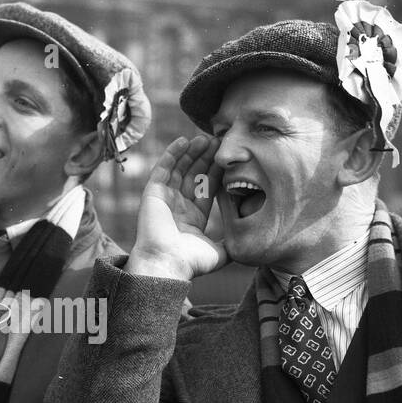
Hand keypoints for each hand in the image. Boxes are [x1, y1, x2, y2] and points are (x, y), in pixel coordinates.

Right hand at [127, 135, 226, 281]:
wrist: (166, 264)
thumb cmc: (190, 262)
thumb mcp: (219, 253)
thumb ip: (232, 244)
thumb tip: (248, 242)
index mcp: (194, 217)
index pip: (208, 187)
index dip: (217, 171)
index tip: (227, 157)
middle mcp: (179, 205)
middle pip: (194, 175)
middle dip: (206, 158)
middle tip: (218, 140)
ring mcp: (165, 198)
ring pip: (180, 168)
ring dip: (192, 153)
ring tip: (205, 138)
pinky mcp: (153, 193)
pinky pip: (163, 168)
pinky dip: (172, 154)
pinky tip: (184, 141)